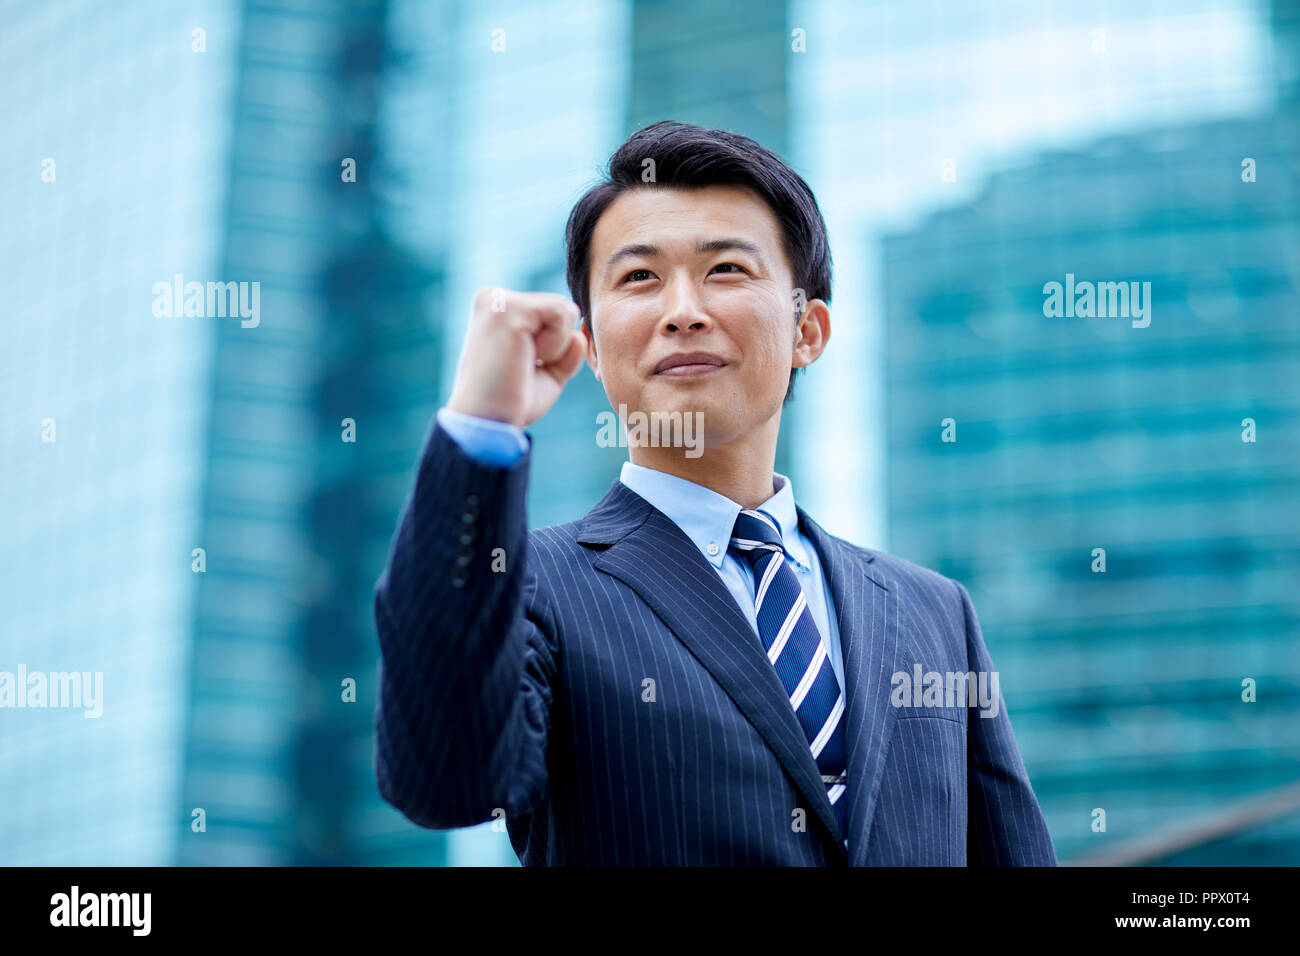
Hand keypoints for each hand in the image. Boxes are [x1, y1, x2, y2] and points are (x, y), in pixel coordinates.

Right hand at [445, 287, 587, 428]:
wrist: (489, 422)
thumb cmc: (512, 402)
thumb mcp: (548, 373)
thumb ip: (566, 352)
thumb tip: (579, 336)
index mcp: (499, 309)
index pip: (552, 313)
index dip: (554, 347)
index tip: (523, 368)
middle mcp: (495, 297)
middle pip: (561, 307)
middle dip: (557, 345)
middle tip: (524, 367)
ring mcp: (499, 300)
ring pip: (564, 309)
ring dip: (556, 346)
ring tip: (524, 362)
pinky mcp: (507, 309)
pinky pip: (560, 314)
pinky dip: (555, 344)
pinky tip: (527, 357)